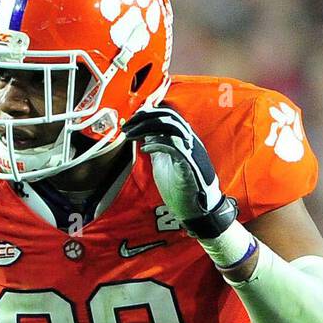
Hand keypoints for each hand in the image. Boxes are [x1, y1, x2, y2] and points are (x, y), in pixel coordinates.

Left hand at [124, 104, 233, 237]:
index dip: (147, 113)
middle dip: (144, 118)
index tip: (131, 120)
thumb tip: (145, 134)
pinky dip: (158, 145)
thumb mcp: (163, 162)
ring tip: (132, 135)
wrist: (195, 209)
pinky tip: (145, 149)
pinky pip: (175, 148)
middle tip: (126, 126)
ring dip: (147, 128)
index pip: (167, 114)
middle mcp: (189, 141)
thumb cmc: (180, 187)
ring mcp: (190, 152)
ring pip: (171, 127)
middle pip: (168, 117)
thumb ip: (157, 147)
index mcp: (183, 138)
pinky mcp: (189, 165)